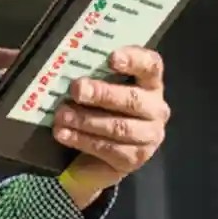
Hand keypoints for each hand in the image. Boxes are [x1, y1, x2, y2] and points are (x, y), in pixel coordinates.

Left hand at [52, 46, 169, 208]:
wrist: (100, 155)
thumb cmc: (99, 109)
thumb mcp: (99, 89)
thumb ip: (94, 76)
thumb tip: (66, 67)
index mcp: (150, 83)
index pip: (151, 66)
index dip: (134, 60)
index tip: (112, 58)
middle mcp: (155, 109)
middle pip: (132, 99)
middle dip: (102, 94)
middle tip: (76, 90)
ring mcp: (149, 136)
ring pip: (119, 127)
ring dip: (86, 120)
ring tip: (62, 115)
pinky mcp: (134, 159)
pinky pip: (108, 149)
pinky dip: (83, 140)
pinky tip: (64, 135)